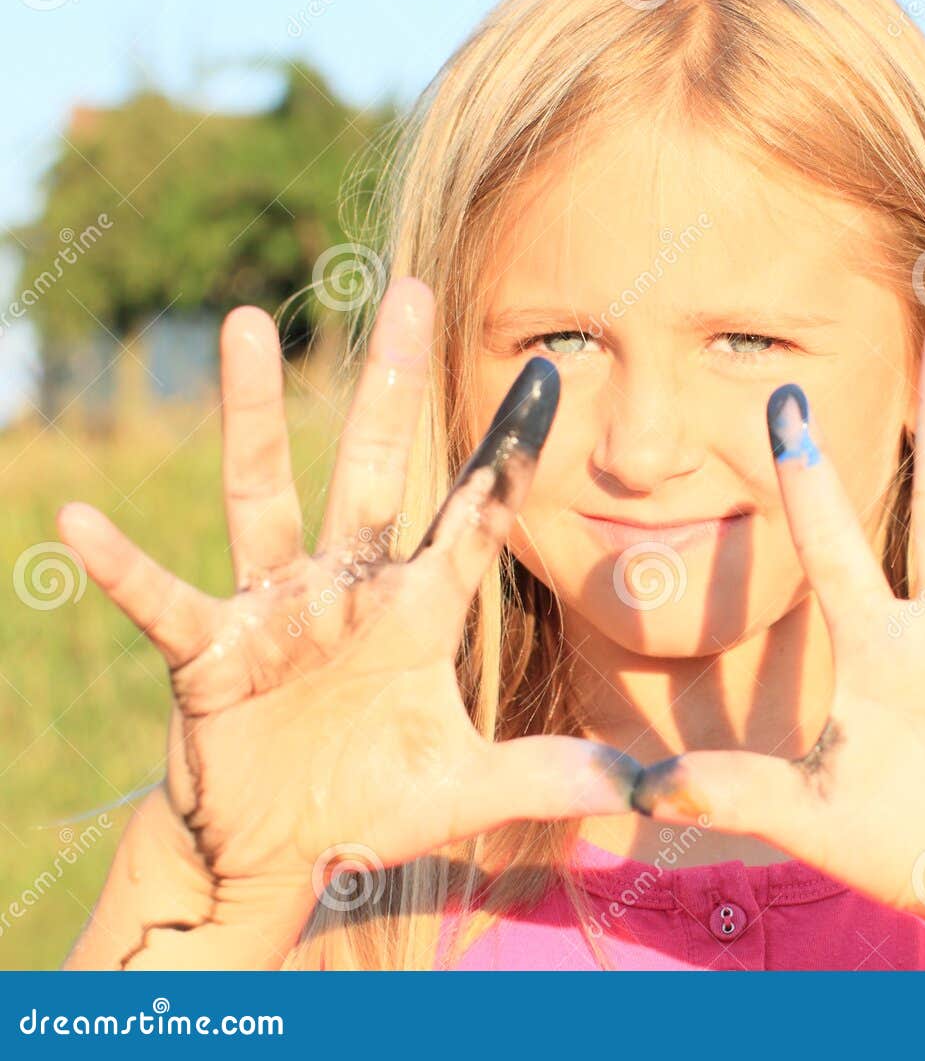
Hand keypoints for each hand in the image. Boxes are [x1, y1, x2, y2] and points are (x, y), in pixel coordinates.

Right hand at [57, 280, 637, 964]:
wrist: (279, 850)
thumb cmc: (372, 799)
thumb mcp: (463, 791)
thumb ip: (541, 776)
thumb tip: (632, 783)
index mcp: (419, 609)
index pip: (474, 515)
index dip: (509, 450)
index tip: (547, 369)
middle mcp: (350, 587)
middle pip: (376, 469)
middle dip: (393, 384)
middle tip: (410, 290)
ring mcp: (277, 609)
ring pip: (266, 495)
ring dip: (251, 415)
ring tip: (242, 324)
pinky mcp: (211, 652)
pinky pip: (164, 600)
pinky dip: (123, 567)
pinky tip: (77, 523)